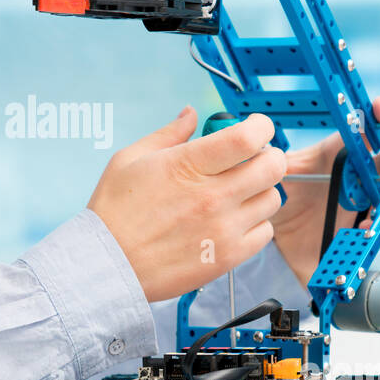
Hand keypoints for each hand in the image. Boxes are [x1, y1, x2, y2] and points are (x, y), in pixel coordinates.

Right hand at [88, 107, 285, 301]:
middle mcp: (213, 196)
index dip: (261, 127)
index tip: (256, 128)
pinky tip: (236, 219)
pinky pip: (265, 232)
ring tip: (241, 192)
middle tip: (255, 159)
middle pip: (273, 166)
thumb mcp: (131, 159)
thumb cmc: (114, 213)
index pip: (249, 137)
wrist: (106, 264)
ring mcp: (223, 228)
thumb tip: (190, 115)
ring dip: (262, 190)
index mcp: (189, 165)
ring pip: (273, 199)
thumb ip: (168, 134)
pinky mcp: (227, 257)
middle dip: (269, 155)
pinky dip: (256, 223)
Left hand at [268, 97, 379, 286]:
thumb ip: (274, 159)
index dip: (378, 116)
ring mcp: (367, 202)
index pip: (365, 129)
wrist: (282, 243)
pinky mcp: (367, 229)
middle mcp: (360, 176)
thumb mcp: (278, 176)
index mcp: (340, 154)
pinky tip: (370, 222)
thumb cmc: (284, 200)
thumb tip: (261, 144)